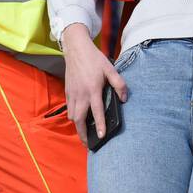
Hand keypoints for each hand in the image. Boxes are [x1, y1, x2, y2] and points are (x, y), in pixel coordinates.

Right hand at [60, 23, 127, 142]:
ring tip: (85, 133)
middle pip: (79, 120)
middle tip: (88, 143)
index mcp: (93, 89)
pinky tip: (80, 118)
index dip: (100, 125)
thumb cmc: (94, 59)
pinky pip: (69, 108)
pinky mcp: (67, 91)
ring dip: (78, 126)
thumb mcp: (110, 69)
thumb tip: (124, 99)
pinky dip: (74, 116)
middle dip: (83, 134)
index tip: (101, 137)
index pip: (97, 111)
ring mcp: (72, 93)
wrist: (76, 49)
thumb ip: (119, 84)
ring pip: (72, 116)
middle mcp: (81, 94)